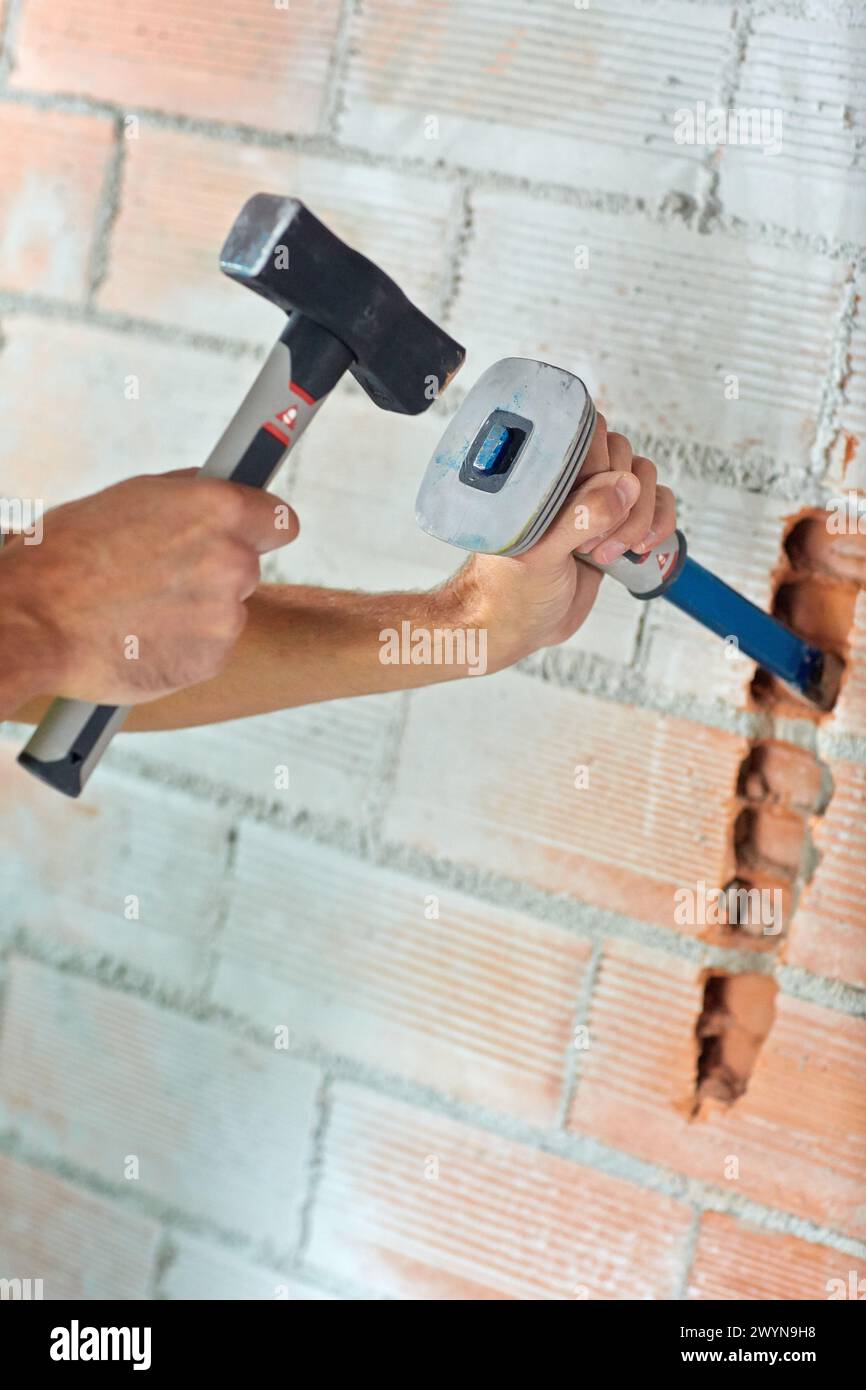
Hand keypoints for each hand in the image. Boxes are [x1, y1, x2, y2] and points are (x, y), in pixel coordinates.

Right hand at [1, 471, 297, 705]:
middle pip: (249, 566)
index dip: (260, 528)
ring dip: (197, 611)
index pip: (280, 520)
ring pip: (227, 609)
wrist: (33, 623)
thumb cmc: (67, 555)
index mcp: (218, 510)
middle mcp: (233, 561)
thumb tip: (217, 484)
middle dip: (216, 571)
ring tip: (140, 609)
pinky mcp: (213, 659)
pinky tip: (142, 636)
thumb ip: (187, 496)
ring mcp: (226, 615)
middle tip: (163, 576)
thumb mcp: (129, 498)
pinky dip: (185, 646)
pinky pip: (210, 647)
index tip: (250, 535)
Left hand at [447, 415, 676, 670]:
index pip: (590, 432)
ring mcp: (597, 504)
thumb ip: (580, 516)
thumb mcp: (539, 554)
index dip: (600, 463)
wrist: (517, 628)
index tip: (589, 505)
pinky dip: (660, 523)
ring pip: (644, 481)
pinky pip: (657, 506)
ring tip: (609, 556)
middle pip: (625, 456)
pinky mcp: (617, 527)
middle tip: (594, 545)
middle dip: (624, 503)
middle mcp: (572, 482)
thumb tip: (624, 485)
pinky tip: (641, 551)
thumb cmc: (511, 590)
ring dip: (640, 518)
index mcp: (544, 475)